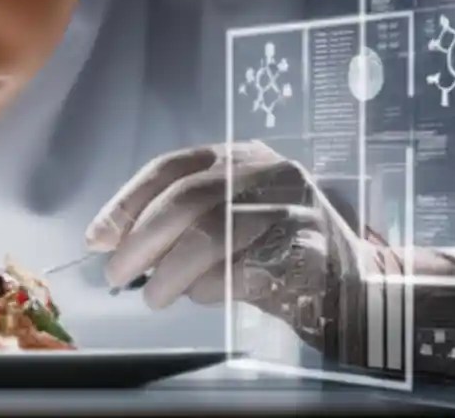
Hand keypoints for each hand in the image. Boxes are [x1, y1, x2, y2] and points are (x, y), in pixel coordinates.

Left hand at [84, 140, 381, 358]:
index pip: (170, 168)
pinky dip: (214, 286)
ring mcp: (293, 206)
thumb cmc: (274, 251)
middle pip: (188, 199)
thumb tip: (109, 240)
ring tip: (154, 297)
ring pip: (214, 233)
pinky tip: (204, 296)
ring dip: (172, 272)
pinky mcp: (311, 247)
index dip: (127, 201)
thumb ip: (176, 222)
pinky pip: (247, 267)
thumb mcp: (226, 221)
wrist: (358, 282)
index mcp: (239, 156)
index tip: (97, 237)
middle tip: (115, 274)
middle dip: (142, 239)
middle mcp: (268, 171)